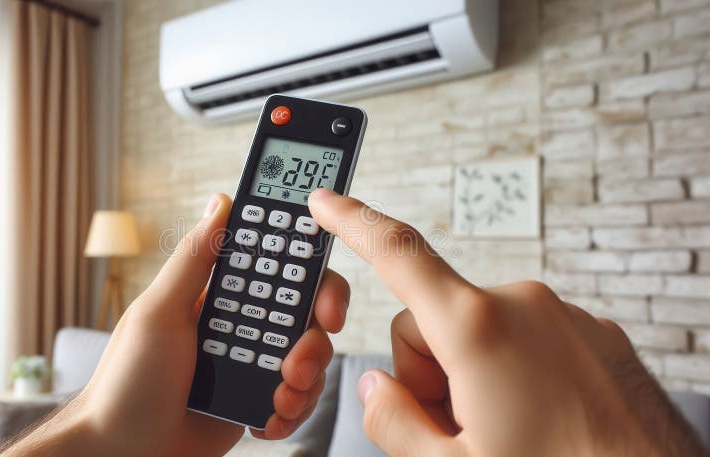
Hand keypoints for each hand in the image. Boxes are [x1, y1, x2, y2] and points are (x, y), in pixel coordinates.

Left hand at [0, 194, 348, 456]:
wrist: (123, 452)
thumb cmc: (127, 381)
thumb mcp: (159, 312)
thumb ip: (194, 259)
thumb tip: (221, 202)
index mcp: (223, 297)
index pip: (281, 272)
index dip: (312, 281)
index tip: (326, 304)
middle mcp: (243, 327)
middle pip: (307, 318)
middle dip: (314, 342)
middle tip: (296, 363)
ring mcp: (251, 366)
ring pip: (310, 361)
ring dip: (305, 382)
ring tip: (278, 398)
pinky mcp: (254, 402)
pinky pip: (297, 401)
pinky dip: (293, 411)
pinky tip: (268, 420)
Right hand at [308, 188, 705, 456]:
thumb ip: (392, 421)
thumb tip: (376, 387)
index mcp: (478, 328)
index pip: (397, 254)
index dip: (352, 222)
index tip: (326, 202)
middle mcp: (521, 305)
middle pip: (431, 319)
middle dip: (428, 372)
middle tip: (460, 428)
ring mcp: (562, 316)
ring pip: (478, 331)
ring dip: (473, 376)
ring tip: (507, 430)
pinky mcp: (590, 333)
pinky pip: (524, 338)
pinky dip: (514, 373)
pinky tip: (539, 419)